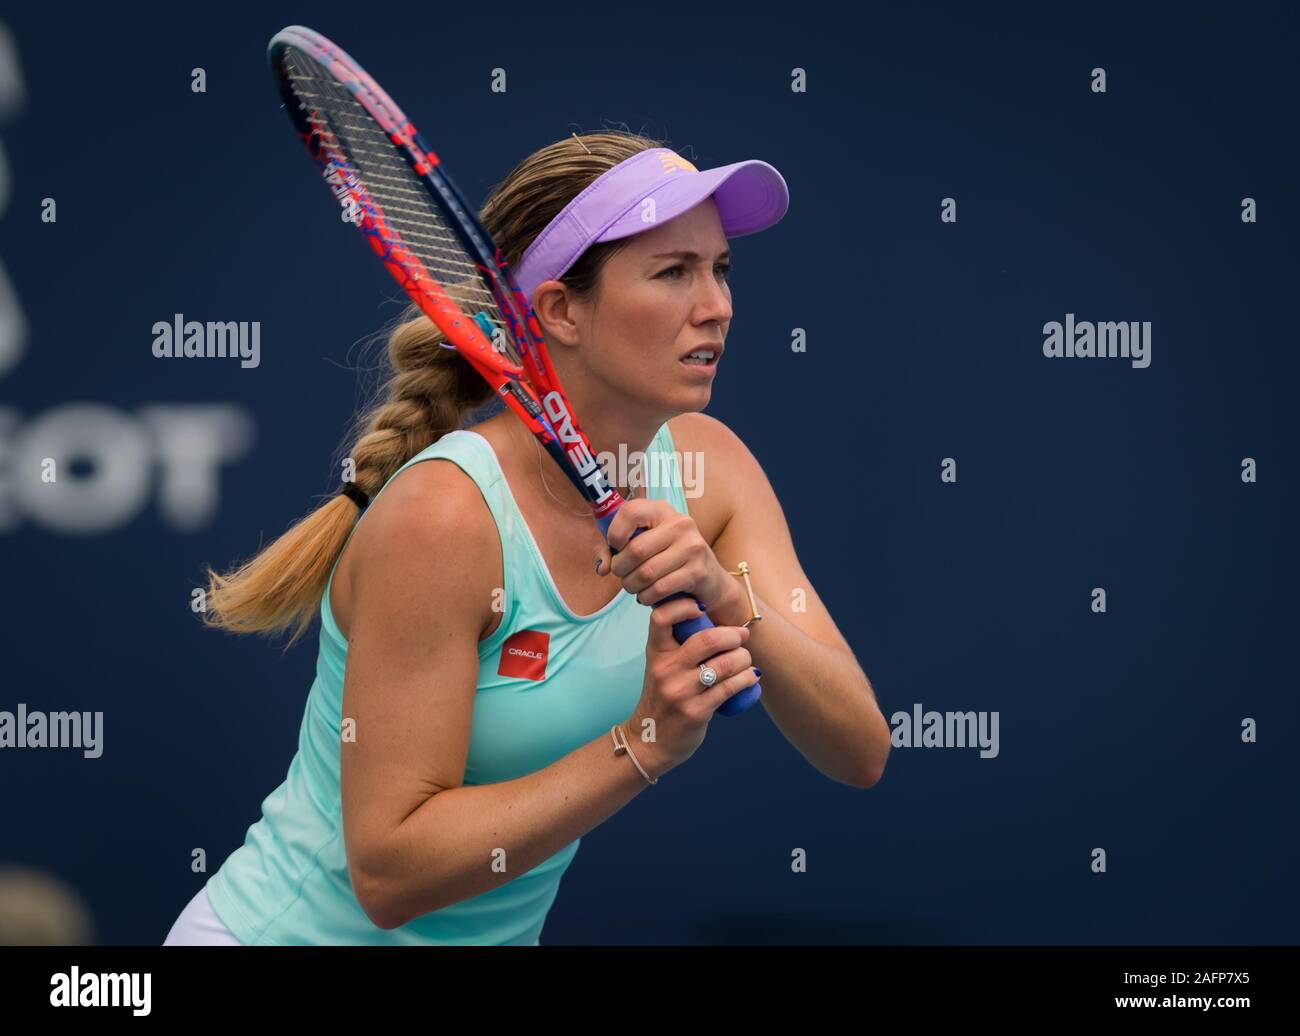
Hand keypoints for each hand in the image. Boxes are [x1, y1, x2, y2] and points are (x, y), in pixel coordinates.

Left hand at [595, 498, 741, 615]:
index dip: (615, 534)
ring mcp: (692, 547)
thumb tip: (603, 567)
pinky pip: (659, 589)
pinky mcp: (697, 572)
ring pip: (645, 573)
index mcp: (662, 510)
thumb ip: (613, 550)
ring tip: (634, 588)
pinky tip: (648, 596)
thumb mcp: (642, 546)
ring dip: (632, 586)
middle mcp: (680, 523)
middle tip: (623, 576)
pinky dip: (646, 598)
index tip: (617, 548)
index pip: (630, 512)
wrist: (710, 581)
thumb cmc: (668, 560)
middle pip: (635, 550)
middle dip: (621, 569)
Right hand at [623, 595, 758, 777]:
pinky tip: (751, 676)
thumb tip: (709, 614)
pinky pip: (730, 687)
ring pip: (725, 664)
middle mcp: (665, 670)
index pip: (660, 617)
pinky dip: (747, 678)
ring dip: (744, 658)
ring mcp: (680, 692)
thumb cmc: (663, 697)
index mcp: (655, 653)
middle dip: (733, 635)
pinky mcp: (696, 712)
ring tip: (747, 660)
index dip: (683, 605)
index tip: (702, 608)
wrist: (650, 741)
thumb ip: (676, 645)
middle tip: (741, 637)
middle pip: (707, 639)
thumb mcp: (659, 666)